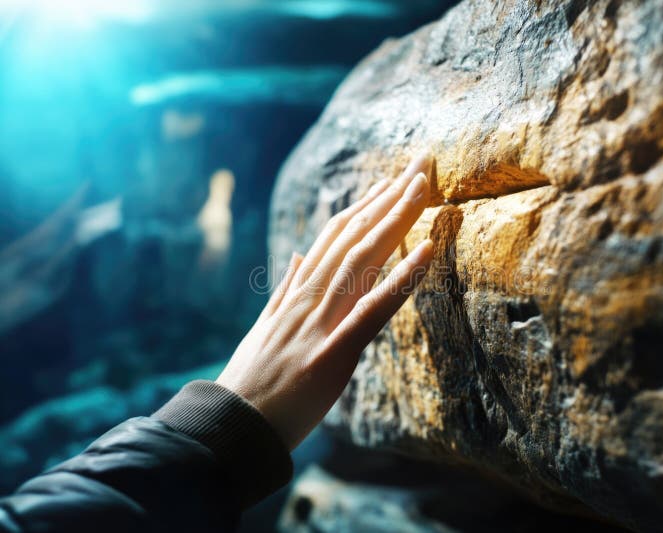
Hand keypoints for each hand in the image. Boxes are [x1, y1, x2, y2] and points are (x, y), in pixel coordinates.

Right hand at [216, 154, 433, 449]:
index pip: (334, 237)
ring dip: (395, 220)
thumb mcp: (264, 327)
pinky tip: (426, 250)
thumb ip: (283, 289)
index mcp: (295, 293)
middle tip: (421, 164)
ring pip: (362, 259)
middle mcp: (307, 298)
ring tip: (423, 187)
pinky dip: (401, 278)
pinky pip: (373, 310)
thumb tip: (297, 256)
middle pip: (353, 236)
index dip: (366, 206)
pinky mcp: (333, 353)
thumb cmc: (251, 382)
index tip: (391, 181)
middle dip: (389, 197)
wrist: (231, 427)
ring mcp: (319, 322)